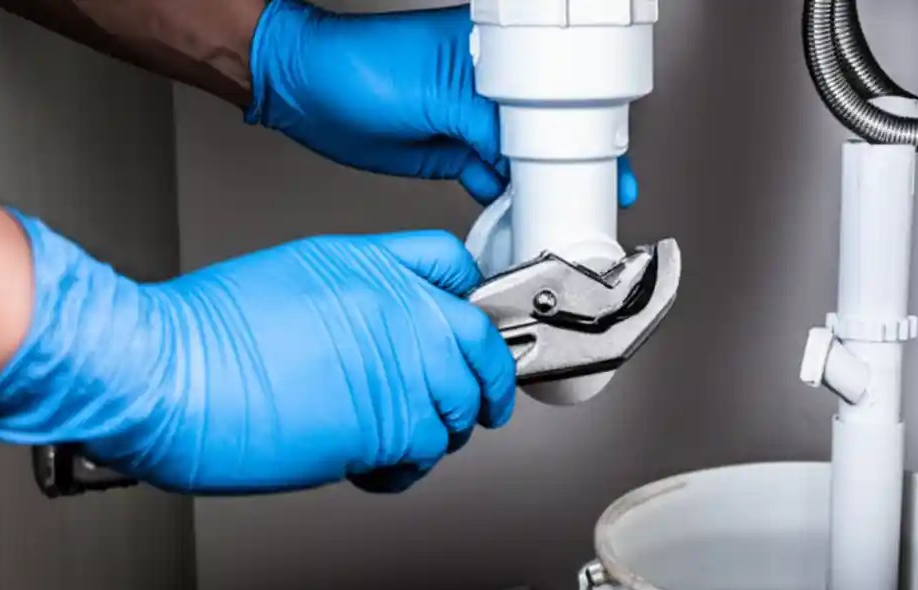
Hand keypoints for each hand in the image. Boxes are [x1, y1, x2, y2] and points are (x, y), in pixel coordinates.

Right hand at [0, 213, 516, 494]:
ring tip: (400, 444)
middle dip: (487, 380)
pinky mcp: (388, 423)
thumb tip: (371, 329)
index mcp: (366, 264)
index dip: (467, 302)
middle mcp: (394, 307)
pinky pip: (425, 452)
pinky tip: (372, 468)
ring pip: (458, 406)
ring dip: (438, 432)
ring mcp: (397, 363)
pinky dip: (404, 469)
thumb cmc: (197, 338)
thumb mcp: (284, 280)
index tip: (469, 330)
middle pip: (479, 341)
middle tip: (481, 404)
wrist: (163, 376)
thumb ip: (347, 297)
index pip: (452, 267)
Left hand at [244, 0, 638, 205]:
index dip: (590, 130)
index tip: (612, 165)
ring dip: (537, 187)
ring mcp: (472, 120)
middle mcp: (491, 84)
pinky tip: (515, 212)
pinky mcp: (453, 149)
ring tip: (559, 211)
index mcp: (497, 51)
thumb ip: (491, 131)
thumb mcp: (440, 97)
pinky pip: (492, 177)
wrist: (305, 92)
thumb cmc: (360, 65)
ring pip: (522, 159)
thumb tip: (529, 163)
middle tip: (599, 196)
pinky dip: (504, 197)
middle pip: (549, 129)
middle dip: (572, 165)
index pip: (561, 91)